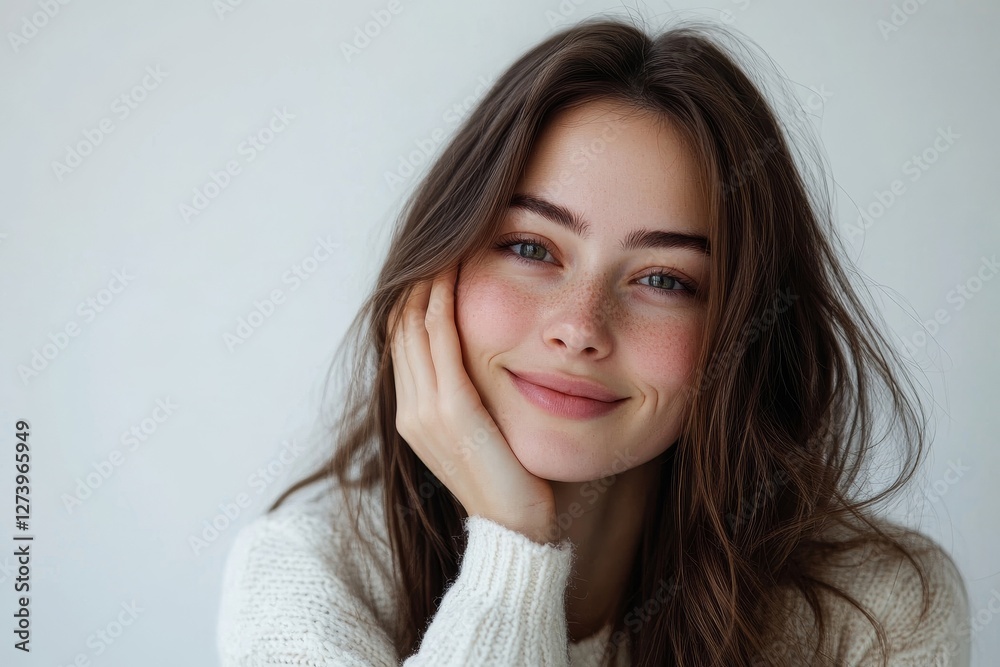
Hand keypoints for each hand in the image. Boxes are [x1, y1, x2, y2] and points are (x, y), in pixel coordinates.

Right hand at [389, 266, 556, 544]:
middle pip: (400, 327)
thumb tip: (471, 363)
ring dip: (428, 283)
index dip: (411, 298)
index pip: (400, 341)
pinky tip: (454, 275)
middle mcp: (410, 410)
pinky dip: (444, 303)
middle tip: (439, 242)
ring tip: (446, 247)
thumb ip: (461, 397)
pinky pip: (441, 341)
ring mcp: (425, 410)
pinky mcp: (451, 410)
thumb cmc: (505, 478)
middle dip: (416, 281)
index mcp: (411, 415)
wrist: (513, 526)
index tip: (432, 263)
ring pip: (415, 327)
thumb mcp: (474, 432)